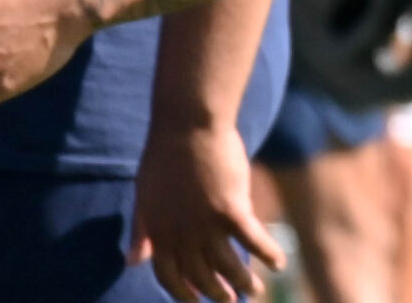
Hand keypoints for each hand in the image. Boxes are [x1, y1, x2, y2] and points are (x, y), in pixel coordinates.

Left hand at [131, 121, 284, 301]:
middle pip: (199, 274)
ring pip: (227, 264)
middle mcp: (180, 233)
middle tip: (231, 300)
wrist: (187, 125)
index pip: (167, 274)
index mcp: (158, 230)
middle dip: (216, 292)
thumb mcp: (144, 196)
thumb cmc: (166, 155)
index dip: (181, 292)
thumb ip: (142, 231)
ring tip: (255, 290)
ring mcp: (206, 222)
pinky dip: (267, 253)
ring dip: (242, 281)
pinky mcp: (231, 208)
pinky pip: (252, 240)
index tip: (195, 301)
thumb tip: (132, 261)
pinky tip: (279, 262)